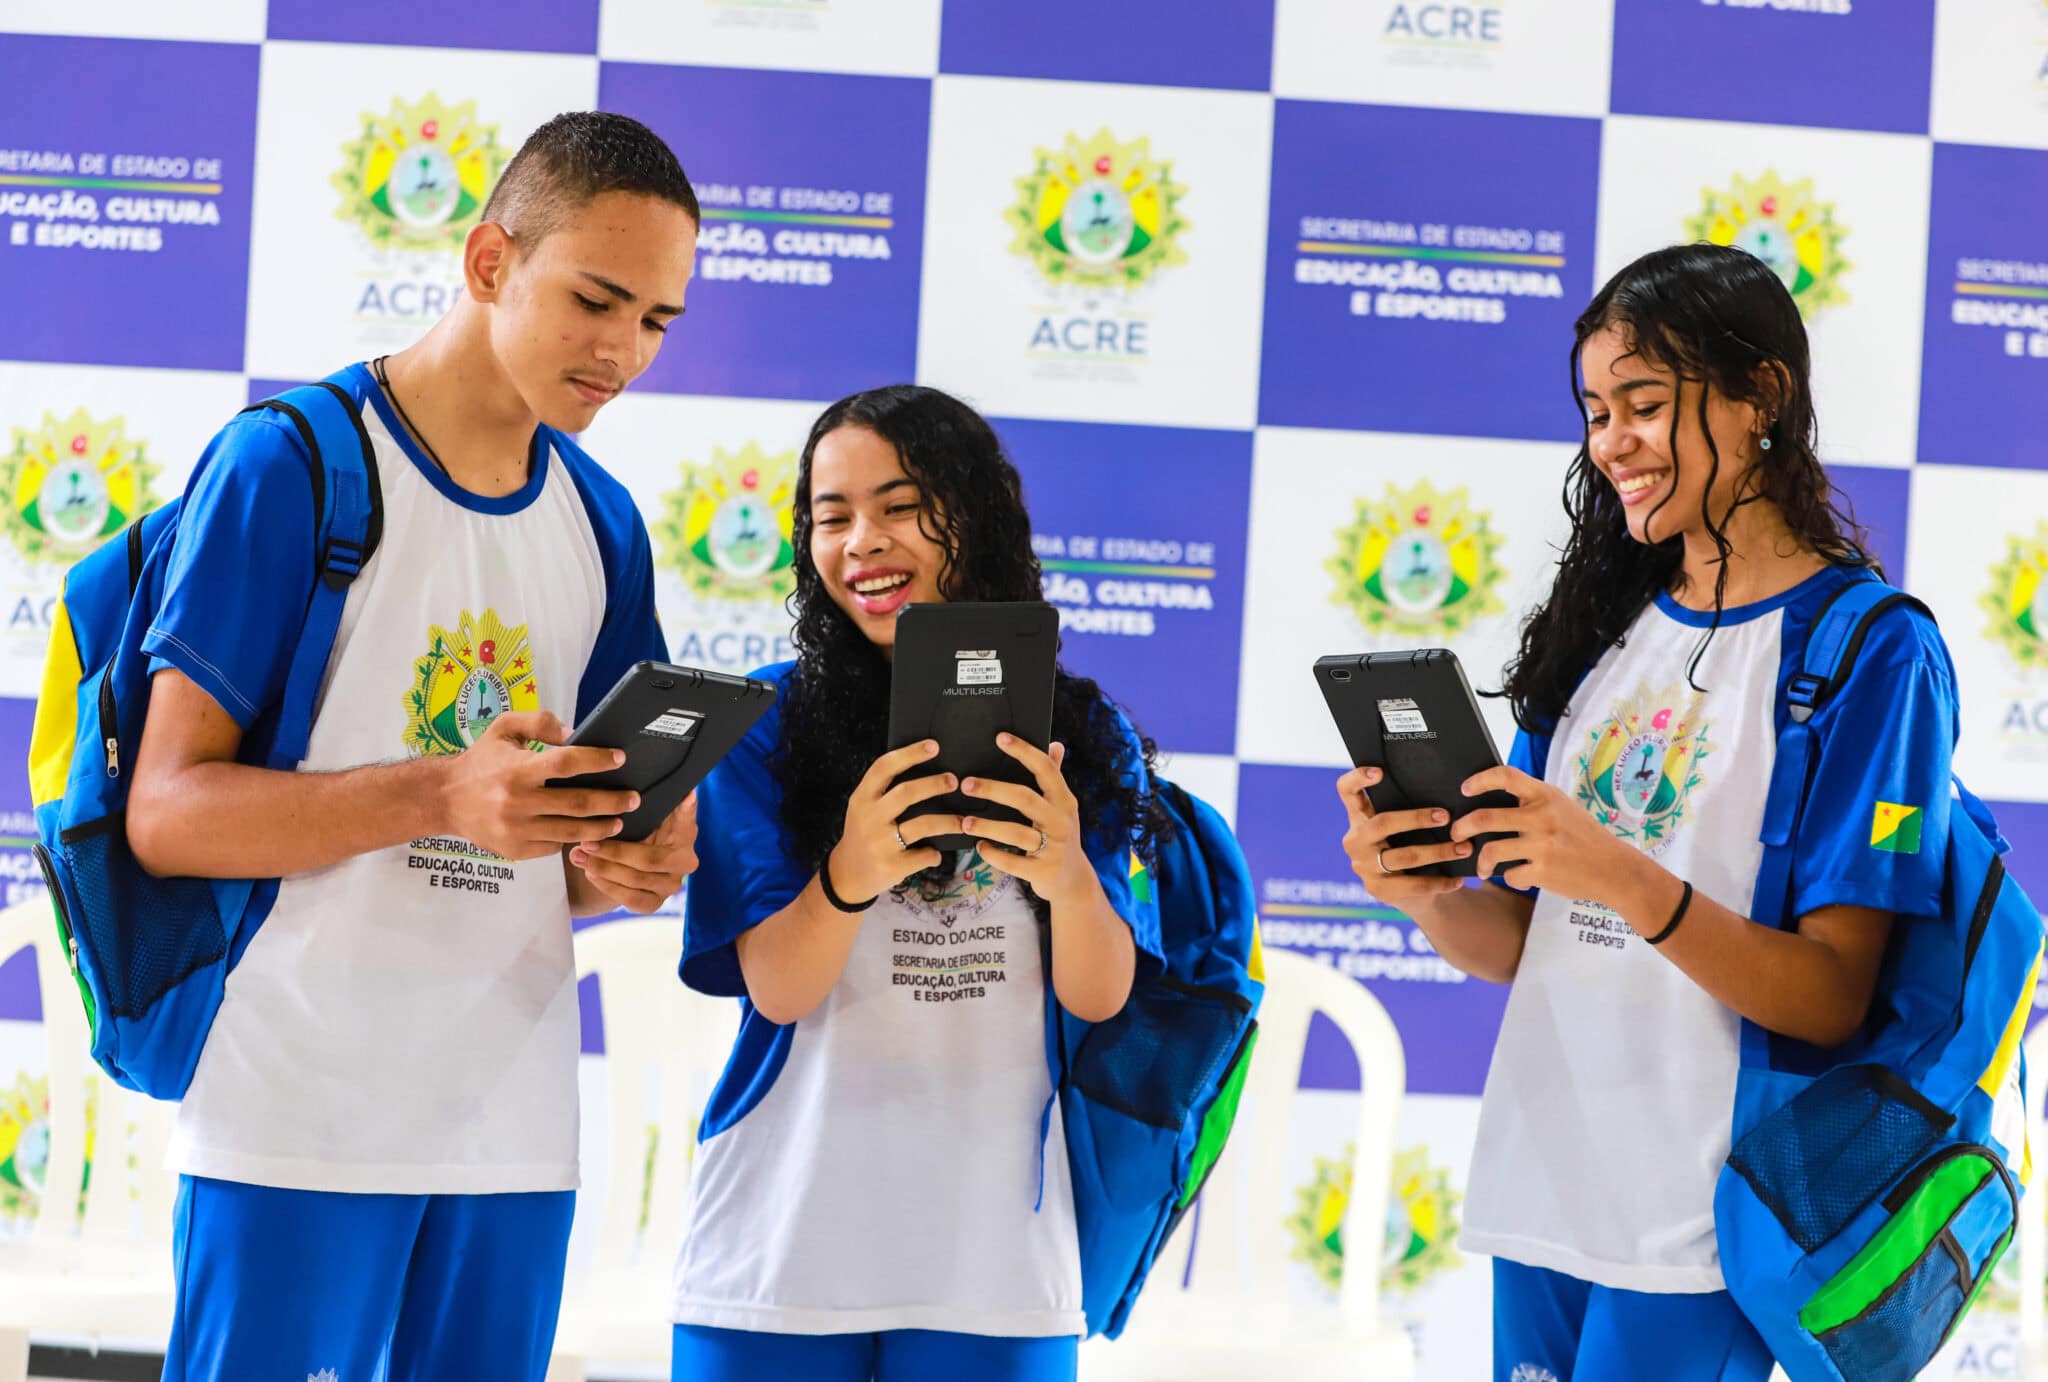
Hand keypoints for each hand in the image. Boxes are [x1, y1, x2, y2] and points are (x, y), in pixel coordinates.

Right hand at [441, 711, 637, 861]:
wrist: (445, 799)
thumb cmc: (481, 761)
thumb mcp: (503, 729)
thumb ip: (538, 722)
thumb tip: (574, 733)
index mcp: (517, 769)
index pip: (566, 764)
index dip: (596, 760)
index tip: (620, 758)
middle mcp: (517, 801)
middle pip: (577, 803)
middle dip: (612, 801)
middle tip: (634, 798)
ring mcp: (517, 829)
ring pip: (571, 831)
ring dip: (601, 827)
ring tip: (619, 820)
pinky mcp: (516, 850)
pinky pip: (554, 846)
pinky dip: (572, 838)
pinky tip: (587, 832)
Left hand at [571, 791, 699, 914]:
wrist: (625, 855)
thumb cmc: (638, 825)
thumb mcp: (649, 809)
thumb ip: (666, 803)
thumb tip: (689, 794)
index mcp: (687, 832)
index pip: (681, 824)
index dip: (672, 815)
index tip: (667, 806)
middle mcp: (685, 861)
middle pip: (649, 861)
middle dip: (614, 852)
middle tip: (586, 843)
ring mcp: (671, 885)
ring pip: (636, 881)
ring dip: (604, 869)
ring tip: (579, 856)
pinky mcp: (654, 902)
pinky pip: (631, 899)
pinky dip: (607, 886)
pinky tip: (591, 873)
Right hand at [830, 740, 964, 902]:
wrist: (846, 874)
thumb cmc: (862, 834)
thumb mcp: (863, 808)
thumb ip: (884, 791)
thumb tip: (923, 768)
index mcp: (862, 798)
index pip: (884, 768)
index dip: (910, 754)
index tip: (933, 746)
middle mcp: (869, 818)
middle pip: (906, 793)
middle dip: (935, 784)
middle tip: (954, 781)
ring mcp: (880, 843)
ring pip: (923, 825)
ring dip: (948, 821)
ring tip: (962, 820)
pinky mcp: (892, 866)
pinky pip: (924, 855)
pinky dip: (934, 853)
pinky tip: (936, 853)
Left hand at [959, 736, 1099, 911]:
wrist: (1073, 880)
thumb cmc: (1059, 836)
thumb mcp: (1062, 807)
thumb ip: (1055, 777)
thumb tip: (1055, 744)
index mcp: (1064, 800)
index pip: (1045, 769)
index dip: (1023, 751)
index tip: (1000, 737)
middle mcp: (1061, 821)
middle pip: (1025, 798)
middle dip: (993, 789)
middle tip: (966, 784)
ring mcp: (1053, 848)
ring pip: (1016, 833)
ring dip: (987, 826)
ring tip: (965, 822)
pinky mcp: (1043, 871)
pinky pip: (1013, 863)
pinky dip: (993, 855)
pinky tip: (979, 847)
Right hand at [1336, 767, 1466, 901]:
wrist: (1408, 893)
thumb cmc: (1408, 845)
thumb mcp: (1402, 826)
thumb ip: (1407, 808)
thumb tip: (1445, 790)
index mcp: (1358, 816)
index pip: (1346, 791)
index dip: (1357, 778)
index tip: (1380, 771)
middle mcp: (1355, 840)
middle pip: (1382, 823)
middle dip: (1417, 819)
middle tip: (1446, 816)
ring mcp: (1363, 866)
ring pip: (1404, 856)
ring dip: (1439, 851)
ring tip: (1464, 848)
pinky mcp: (1377, 889)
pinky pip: (1413, 885)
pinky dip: (1440, 881)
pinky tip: (1458, 879)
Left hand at [1450, 765, 1634, 900]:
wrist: (1615, 869)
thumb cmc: (1586, 837)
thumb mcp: (1563, 808)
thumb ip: (1534, 803)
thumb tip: (1494, 803)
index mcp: (1546, 796)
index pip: (1507, 777)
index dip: (1480, 780)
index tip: (1465, 789)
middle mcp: (1542, 817)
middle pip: (1485, 818)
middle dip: (1462, 827)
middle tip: (1457, 833)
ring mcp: (1541, 845)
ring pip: (1492, 850)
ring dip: (1481, 861)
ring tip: (1481, 867)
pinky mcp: (1542, 871)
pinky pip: (1510, 874)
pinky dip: (1511, 877)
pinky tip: (1519, 876)